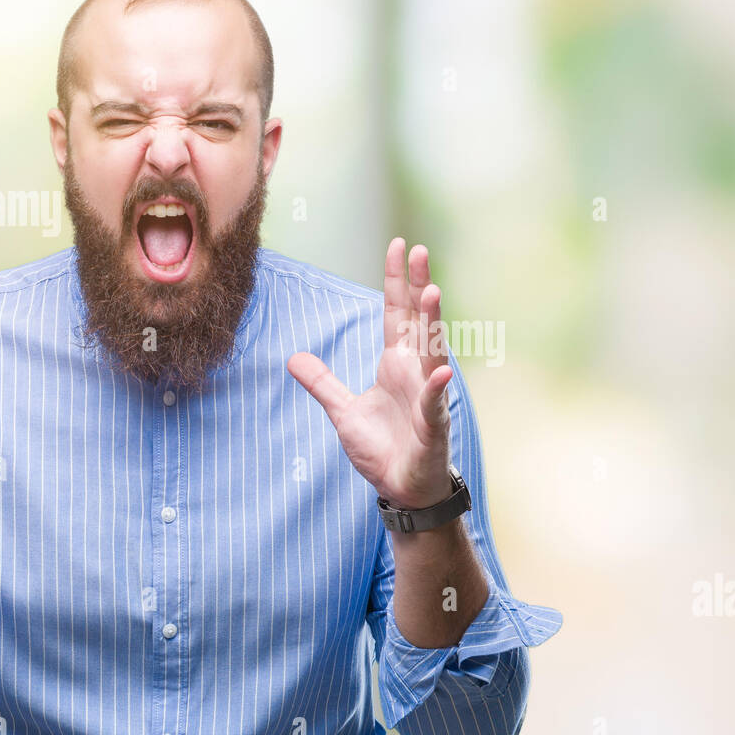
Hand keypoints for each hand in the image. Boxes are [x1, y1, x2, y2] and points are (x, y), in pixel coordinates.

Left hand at [287, 237, 454, 509]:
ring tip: (432, 292)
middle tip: (419, 250)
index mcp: (396, 363)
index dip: (398, 280)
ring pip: (432, 352)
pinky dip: (436, 388)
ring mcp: (427, 395)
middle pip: (417, 321)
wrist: (402, 488)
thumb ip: (322, 382)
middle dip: (418, 286)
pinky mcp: (432, 424)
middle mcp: (416, 371)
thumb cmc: (382, 448)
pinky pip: (434, 403)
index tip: (400, 245)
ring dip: (433, 323)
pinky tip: (441, 371)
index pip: (397, 313)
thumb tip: (293, 358)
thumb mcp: (342, 411)